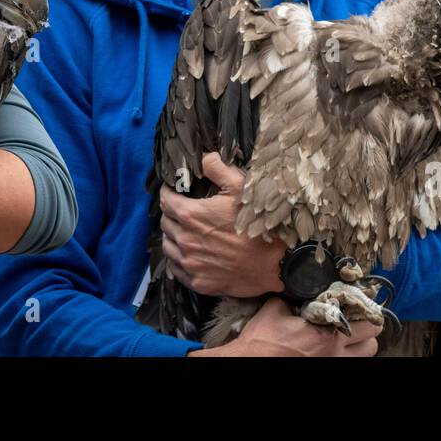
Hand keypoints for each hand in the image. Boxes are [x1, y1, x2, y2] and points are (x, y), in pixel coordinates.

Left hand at [159, 152, 284, 296]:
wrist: (276, 263)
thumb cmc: (258, 222)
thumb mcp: (240, 186)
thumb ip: (217, 168)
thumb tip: (203, 157)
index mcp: (191, 215)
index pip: (165, 200)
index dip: (169, 193)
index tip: (175, 192)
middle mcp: (185, 240)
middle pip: (165, 223)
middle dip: (171, 214)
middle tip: (183, 212)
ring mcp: (190, 264)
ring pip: (168, 246)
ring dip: (173, 237)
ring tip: (185, 233)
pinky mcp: (198, 282)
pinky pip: (177, 269)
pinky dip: (179, 260)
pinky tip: (190, 255)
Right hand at [189, 296, 382, 356]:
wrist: (251, 360)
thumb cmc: (263, 338)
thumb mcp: (276, 308)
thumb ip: (294, 298)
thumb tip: (302, 290)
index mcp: (327, 333)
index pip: (365, 320)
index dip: (364, 308)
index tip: (359, 301)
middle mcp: (335, 352)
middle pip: (373, 341)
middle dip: (368, 327)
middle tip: (356, 318)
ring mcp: (332, 364)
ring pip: (367, 355)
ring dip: (361, 344)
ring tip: (349, 334)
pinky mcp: (326, 371)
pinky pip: (351, 362)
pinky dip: (348, 354)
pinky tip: (336, 345)